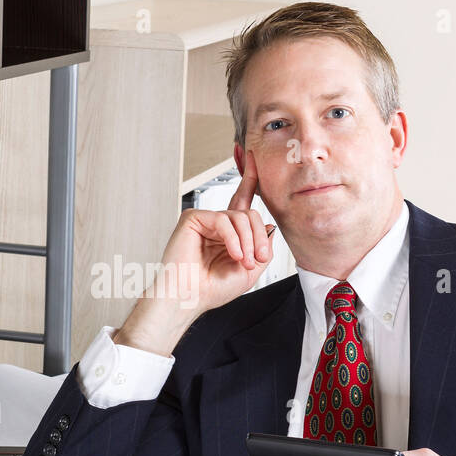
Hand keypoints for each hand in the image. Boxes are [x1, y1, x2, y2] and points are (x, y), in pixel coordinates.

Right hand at [115, 155, 275, 354]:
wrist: (188, 298)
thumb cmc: (212, 289)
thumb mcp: (250, 270)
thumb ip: (262, 246)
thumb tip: (267, 225)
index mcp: (228, 233)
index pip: (242, 201)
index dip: (249, 178)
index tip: (253, 156)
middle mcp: (217, 224)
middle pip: (250, 213)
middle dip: (258, 237)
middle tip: (257, 259)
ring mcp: (204, 219)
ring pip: (240, 217)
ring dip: (248, 242)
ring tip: (243, 261)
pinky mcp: (192, 218)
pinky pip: (223, 220)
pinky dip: (232, 239)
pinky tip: (233, 254)